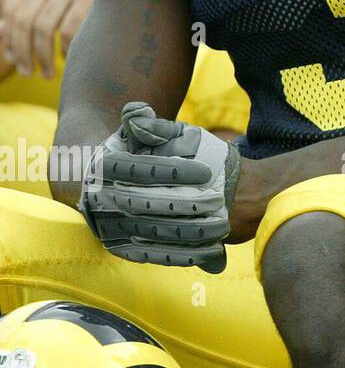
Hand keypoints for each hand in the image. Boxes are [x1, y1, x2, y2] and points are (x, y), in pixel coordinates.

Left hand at [0, 0, 92, 77]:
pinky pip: (69, 30)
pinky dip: (65, 49)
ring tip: (47, 73)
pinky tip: (68, 58)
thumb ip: (29, 10)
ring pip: (44, 28)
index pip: (12, 8)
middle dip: (23, 51)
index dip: (10, 38)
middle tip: (28, 73)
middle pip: (25, 19)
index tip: (15, 60)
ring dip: (42, 56)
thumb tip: (1, 34)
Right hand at [80, 102, 241, 273]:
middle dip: (184, 204)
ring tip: (221, 228)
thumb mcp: (139, 133)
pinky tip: (208, 254)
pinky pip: (151, 254)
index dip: (173, 171)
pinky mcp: (119, 246)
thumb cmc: (135, 150)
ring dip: (186, 233)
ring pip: (150, 232)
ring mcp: (108, 225)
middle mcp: (100, 198)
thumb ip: (143, 123)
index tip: (206, 172)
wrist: (110, 180)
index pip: (141, 169)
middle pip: (146, 204)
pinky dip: (180, 255)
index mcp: (104, 166)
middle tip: (218, 201)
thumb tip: (138, 111)